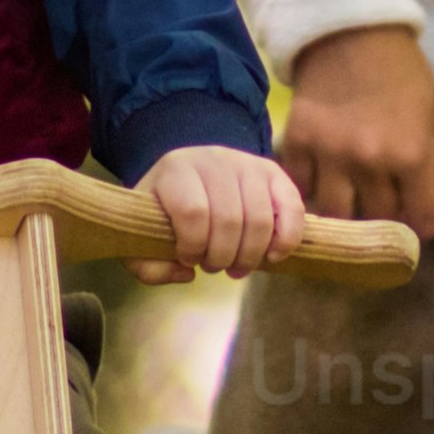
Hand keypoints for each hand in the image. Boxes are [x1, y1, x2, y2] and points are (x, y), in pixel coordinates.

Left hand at [136, 140, 310, 279]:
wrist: (192, 173)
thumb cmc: (166, 209)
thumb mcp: (142, 234)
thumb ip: (148, 266)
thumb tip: (186, 274)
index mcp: (176, 170)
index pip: (192, 212)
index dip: (193, 246)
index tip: (187, 259)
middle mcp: (214, 160)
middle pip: (229, 220)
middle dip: (222, 256)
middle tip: (213, 267)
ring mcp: (248, 164)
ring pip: (260, 219)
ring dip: (250, 255)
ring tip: (236, 267)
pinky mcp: (274, 174)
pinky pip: (291, 207)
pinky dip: (287, 239)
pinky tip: (273, 257)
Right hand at [276, 23, 433, 240]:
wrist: (350, 30)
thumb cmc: (402, 72)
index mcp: (412, 154)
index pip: (422, 220)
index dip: (422, 221)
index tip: (415, 213)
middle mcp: (370, 161)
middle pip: (378, 220)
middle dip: (385, 214)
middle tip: (383, 200)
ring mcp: (330, 154)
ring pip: (336, 214)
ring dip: (346, 209)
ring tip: (350, 196)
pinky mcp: (298, 142)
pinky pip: (301, 187)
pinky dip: (310, 188)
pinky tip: (322, 176)